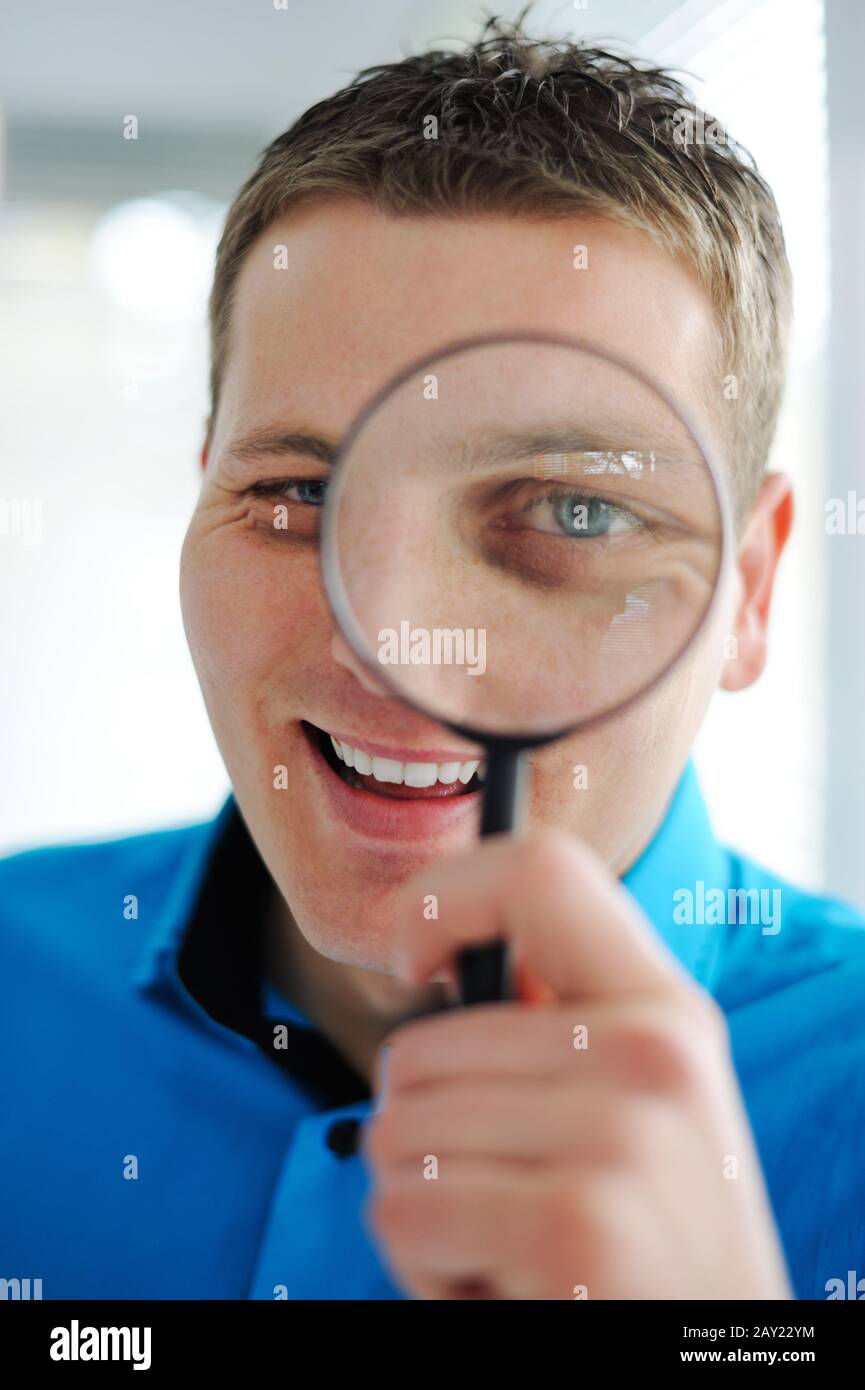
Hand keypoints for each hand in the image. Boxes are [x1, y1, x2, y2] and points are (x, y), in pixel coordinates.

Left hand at [362, 831, 791, 1299]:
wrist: (712, 1365)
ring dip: (424, 1206)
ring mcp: (619, 1139)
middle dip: (422, 1135)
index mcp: (668, 1010)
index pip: (539, 870)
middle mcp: (652, 1057)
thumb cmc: (653, 1242)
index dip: (441, 896)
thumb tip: (451, 954)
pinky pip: (402, 1210)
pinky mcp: (573, 1225)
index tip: (413, 962)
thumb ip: (565, 1026)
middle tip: (504, 1194)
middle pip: (417, 1045)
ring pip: (393, 1130)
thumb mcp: (646, 1111)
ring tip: (510, 1240)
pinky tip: (502, 1284)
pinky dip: (423, 1266)